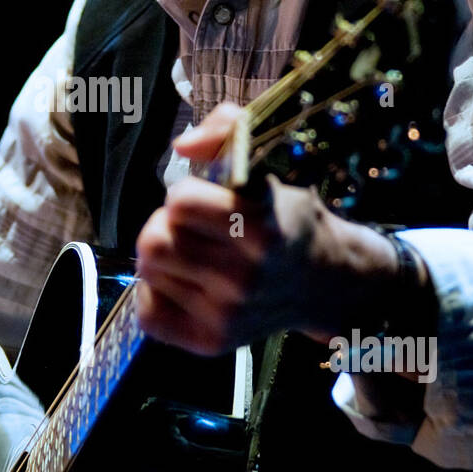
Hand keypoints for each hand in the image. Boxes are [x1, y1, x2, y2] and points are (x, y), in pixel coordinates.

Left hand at [134, 101, 399, 355]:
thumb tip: (182, 146)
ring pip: (149, 271)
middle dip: (167, 225)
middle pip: (154, 240)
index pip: (180, 202)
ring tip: (193, 253)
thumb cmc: (285, 216)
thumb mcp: (270, 164)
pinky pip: (148, 313)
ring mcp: (229, 314)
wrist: (325, 283)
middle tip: (192, 228)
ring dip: (164, 256)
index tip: (206, 199)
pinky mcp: (213, 342)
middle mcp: (246, 275)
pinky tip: (185, 283)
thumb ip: (227, 129)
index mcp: (262, 227)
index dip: (186, 194)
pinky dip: (156, 295)